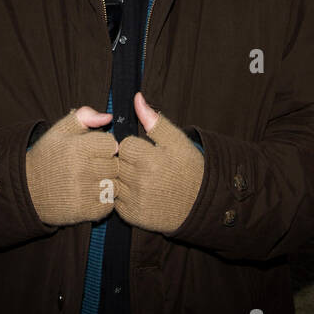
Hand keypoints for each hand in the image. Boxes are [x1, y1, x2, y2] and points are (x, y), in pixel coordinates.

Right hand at [24, 106, 117, 226]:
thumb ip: (84, 116)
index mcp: (77, 147)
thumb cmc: (47, 156)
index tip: (94, 150)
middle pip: (115, 165)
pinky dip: (103, 202)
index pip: (111, 145)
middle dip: (107, 165)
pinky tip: (90, 195)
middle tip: (92, 167)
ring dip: (107, 184)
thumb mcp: (60, 131)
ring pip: (114, 186)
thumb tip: (108, 117)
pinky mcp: (83, 211)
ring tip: (92, 181)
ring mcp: (83, 192)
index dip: (104, 146)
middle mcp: (81, 169)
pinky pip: (108, 205)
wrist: (27, 189)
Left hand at [113, 92, 204, 234]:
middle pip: (117, 162)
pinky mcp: (132, 216)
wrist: (199, 204)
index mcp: (150, 160)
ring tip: (141, 179)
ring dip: (123, 178)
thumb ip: (154, 120)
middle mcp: (140, 181)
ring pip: (114, 181)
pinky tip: (139, 193)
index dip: (135, 146)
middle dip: (128, 162)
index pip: (125, 145)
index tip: (147, 152)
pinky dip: (124, 196)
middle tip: (144, 166)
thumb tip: (136, 98)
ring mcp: (135, 201)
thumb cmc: (188, 168)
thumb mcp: (177, 141)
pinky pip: (116, 200)